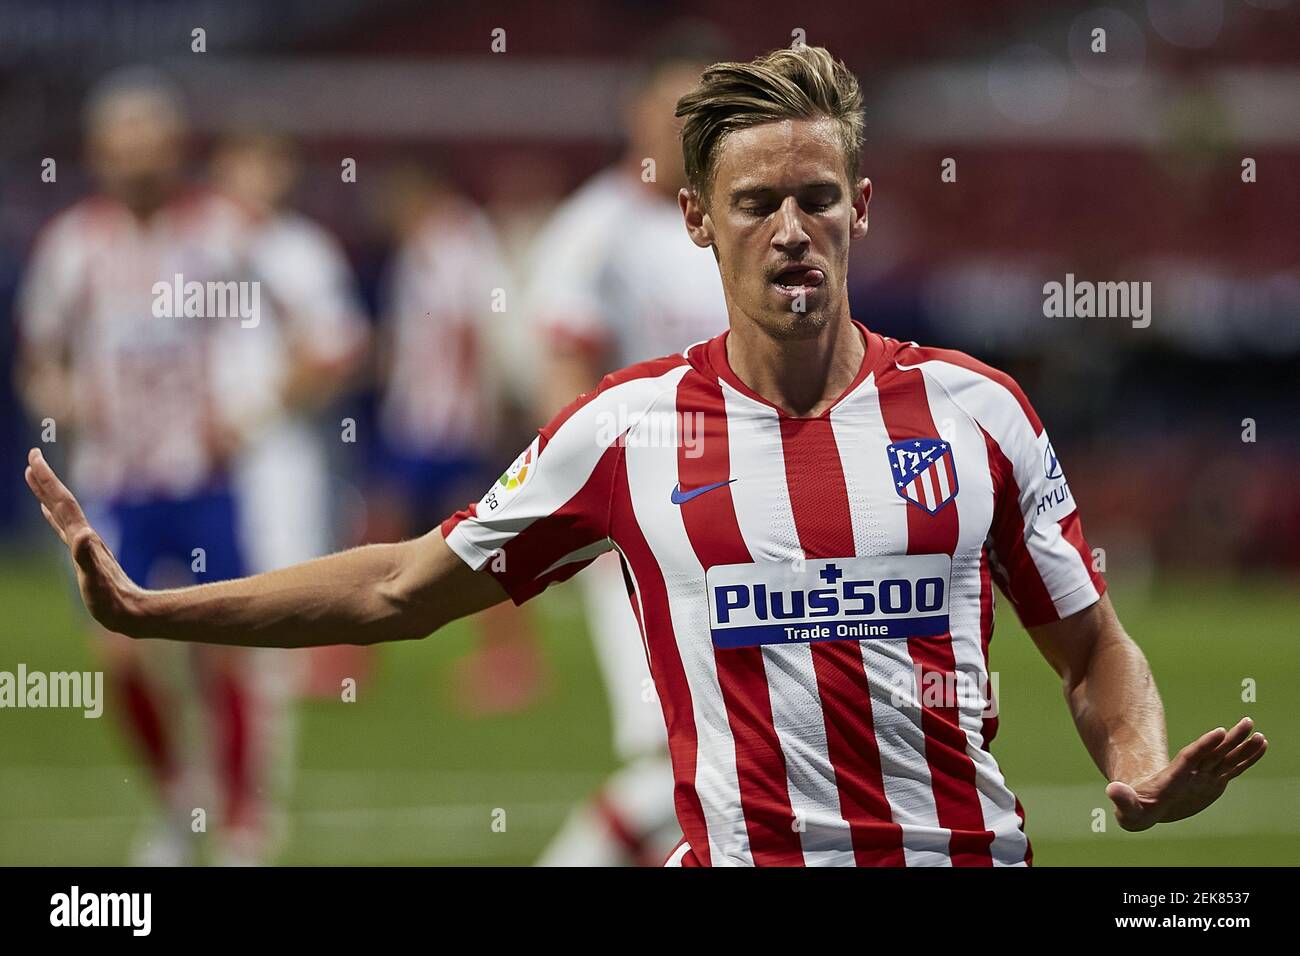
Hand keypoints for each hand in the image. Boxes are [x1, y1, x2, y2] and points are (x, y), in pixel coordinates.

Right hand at [24, 447, 140, 633]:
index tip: (34, 457)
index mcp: (83, 538)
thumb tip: (83, 534)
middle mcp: (84, 536)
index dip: (47, 481)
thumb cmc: (111, 600)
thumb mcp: (96, 580)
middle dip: (45, 479)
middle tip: (32, 456)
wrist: (130, 612)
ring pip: (61, 511)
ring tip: (34, 477)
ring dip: (47, 493)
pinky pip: (63, 528)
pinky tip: (48, 513)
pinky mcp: (84, 555)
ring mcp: (84, 544)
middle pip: (62, 501)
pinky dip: (53, 516)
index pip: (63, 502)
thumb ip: (88, 557)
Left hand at [1106, 717, 1267, 831]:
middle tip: (1247, 722)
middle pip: (1212, 752)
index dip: (1204, 745)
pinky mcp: (1212, 783)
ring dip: (1242, 747)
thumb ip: (1123, 799)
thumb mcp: (1128, 808)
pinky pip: (1232, 769)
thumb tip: (1113, 789)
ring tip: (1258, 734)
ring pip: (1225, 758)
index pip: (1190, 757)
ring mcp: (1203, 776)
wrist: (1145, 806)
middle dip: (1229, 739)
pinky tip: (1261, 747)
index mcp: (1173, 777)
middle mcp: (1190, 773)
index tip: (1219, 732)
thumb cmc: (1136, 809)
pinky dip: (1247, 759)